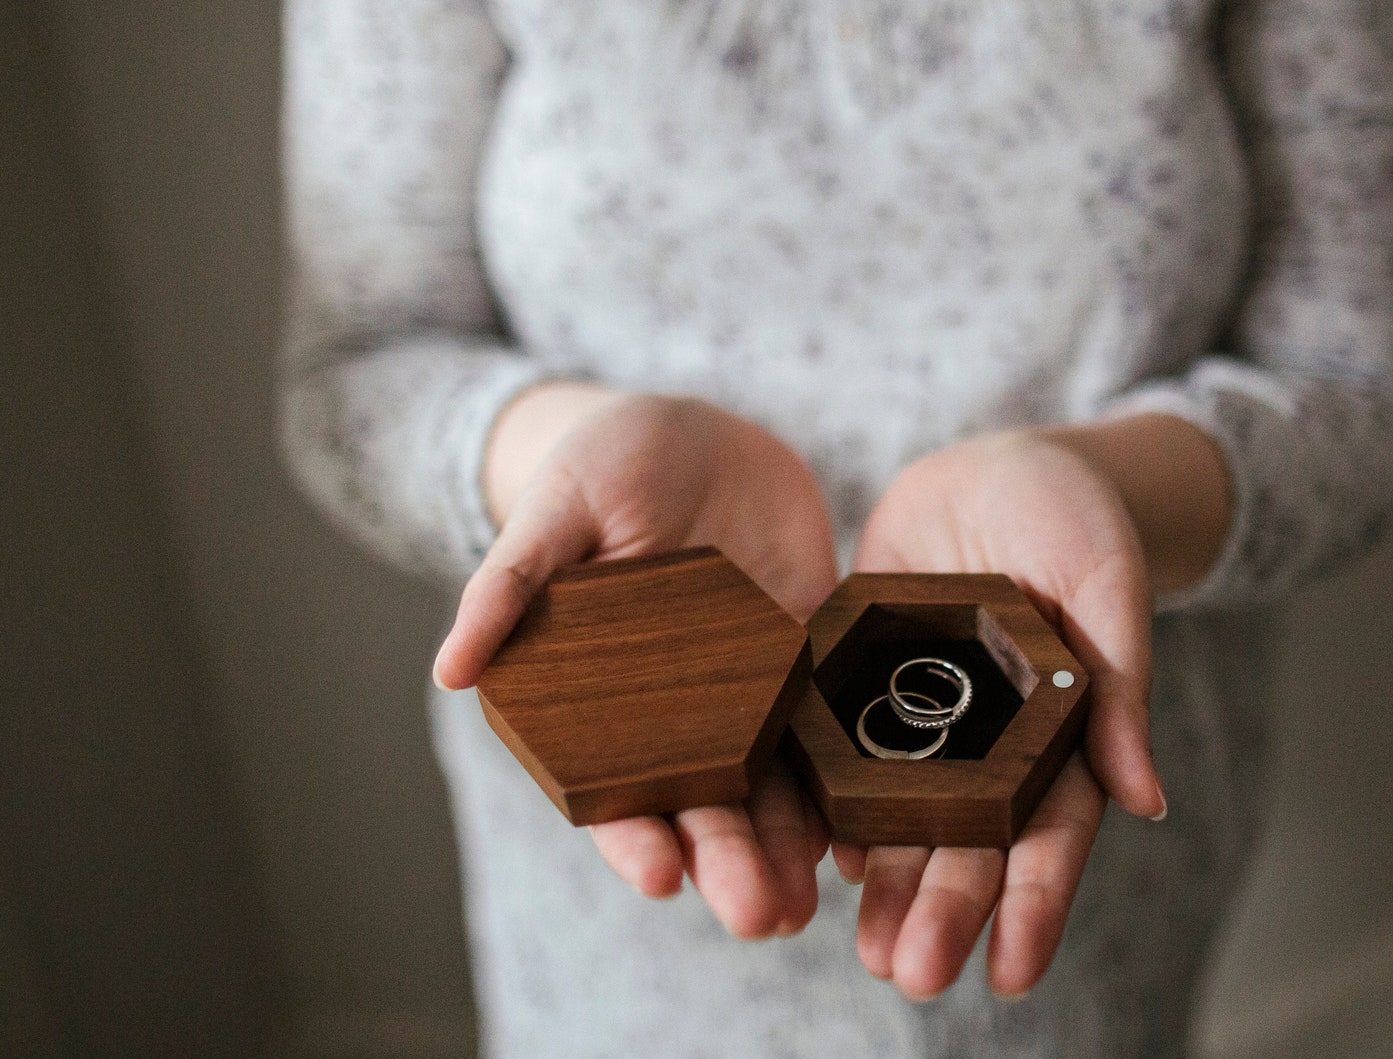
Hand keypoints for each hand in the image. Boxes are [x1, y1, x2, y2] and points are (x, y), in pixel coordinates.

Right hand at [434, 385, 838, 937]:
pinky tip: (867, 823)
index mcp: (599, 695)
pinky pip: (825, 725)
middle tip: (759, 917)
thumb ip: (509, 588)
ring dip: (788, 844)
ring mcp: (745, 689)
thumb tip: (449, 671)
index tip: (659, 875)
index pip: (609, 782)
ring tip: (809, 901)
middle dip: (727, 859)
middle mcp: (674, 710)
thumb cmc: (601, 464)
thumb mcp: (555, 512)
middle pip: (701, 800)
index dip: (630, 832)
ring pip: (768, 783)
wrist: (696, 429)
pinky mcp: (803, 659)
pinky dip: (843, 777)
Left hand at [832, 415, 1229, 997]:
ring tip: (864, 949)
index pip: (1049, 834)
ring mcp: (922, 716)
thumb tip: (1147, 801)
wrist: (994, 462)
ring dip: (885, 884)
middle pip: (965, 843)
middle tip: (911, 973)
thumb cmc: (1073, 517)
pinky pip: (841, 751)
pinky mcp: (860, 680)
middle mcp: (986, 742)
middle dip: (942, 909)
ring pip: (901, 816)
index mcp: (1056, 733)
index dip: (1035, 906)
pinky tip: (817, 854)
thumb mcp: (1105, 584)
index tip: (1012, 974)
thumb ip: (1119, 686)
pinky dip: (831, 805)